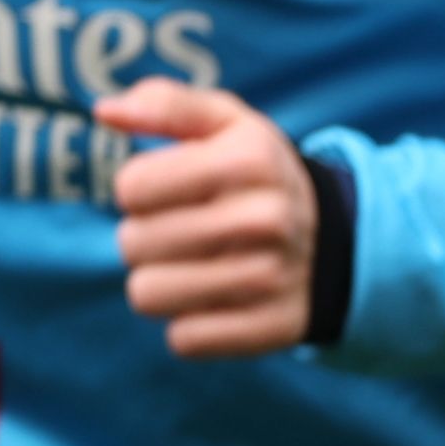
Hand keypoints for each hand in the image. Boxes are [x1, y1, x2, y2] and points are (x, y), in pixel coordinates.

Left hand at [101, 78, 315, 358]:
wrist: (341, 241)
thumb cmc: (258, 176)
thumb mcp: (227, 124)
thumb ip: (165, 105)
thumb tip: (104, 111)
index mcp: (247, 160)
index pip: (130, 187)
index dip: (137, 189)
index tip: (168, 190)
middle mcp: (265, 219)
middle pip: (132, 244)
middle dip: (144, 236)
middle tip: (184, 230)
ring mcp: (271, 278)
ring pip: (147, 295)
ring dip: (159, 282)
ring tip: (194, 264)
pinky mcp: (272, 329)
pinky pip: (183, 340)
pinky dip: (189, 323)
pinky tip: (217, 298)